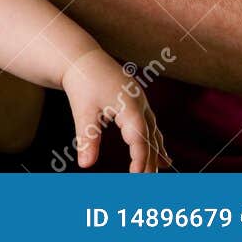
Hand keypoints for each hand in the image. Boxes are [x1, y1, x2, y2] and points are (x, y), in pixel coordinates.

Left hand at [60, 50, 166, 171]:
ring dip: (156, 152)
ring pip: (152, 130)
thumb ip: (87, 138)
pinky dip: (154, 141)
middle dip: (150, 160)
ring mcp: (140, 101)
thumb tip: (84, 165)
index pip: (139, 137)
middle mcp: (139, 102)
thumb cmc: (81, 83)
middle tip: (147, 184)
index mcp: (128, 104)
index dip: (140, 157)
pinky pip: (150, 124)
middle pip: (149, 136)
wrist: (82, 58)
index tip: (137, 177)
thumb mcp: (82, 111)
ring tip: (159, 172)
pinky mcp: (137, 101)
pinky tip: (160, 156)